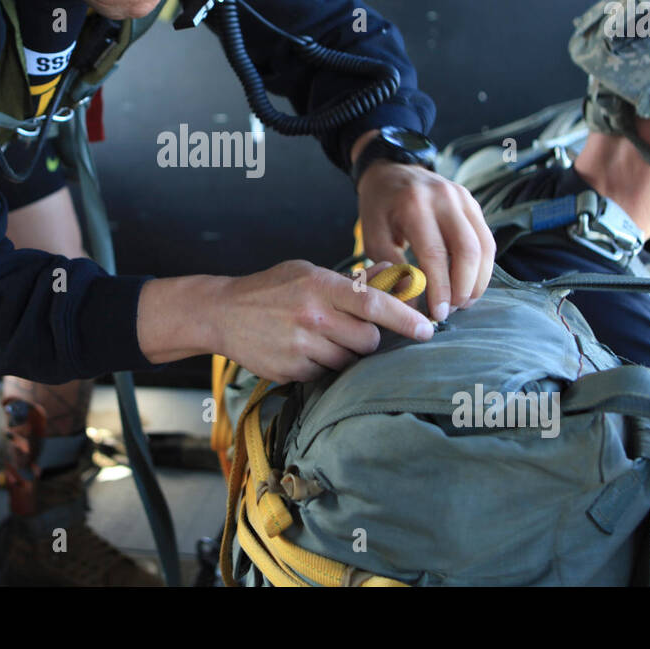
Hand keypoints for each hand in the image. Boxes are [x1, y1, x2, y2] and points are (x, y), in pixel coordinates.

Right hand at [208, 259, 432, 382]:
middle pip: (369, 341)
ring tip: (321, 338)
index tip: (427, 331)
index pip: (375, 304)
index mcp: (321, 286)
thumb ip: (351, 281)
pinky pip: (326, 375)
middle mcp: (313, 317)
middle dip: (368, 339)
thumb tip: (392, 276)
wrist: (222, 313)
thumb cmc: (271, 289)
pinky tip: (303, 350)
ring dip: (345, 354)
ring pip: (349, 361)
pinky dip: (323, 367)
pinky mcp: (291, 371)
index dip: (405, 318)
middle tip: (350, 330)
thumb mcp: (308, 273)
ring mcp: (301, 347)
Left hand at [357, 161, 494, 321]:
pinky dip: (482, 266)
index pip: (435, 254)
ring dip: (478, 280)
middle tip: (453, 310)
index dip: (440, 288)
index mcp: (414, 205)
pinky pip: (486, 238)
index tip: (438, 313)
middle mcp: (444, 198)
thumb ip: (392, 269)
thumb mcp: (373, 237)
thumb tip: (413, 306)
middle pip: (468, 250)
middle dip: (464, 287)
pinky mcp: (472, 202)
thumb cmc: (379, 208)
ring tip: (463, 302)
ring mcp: (463, 198)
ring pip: (484, 246)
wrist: (390, 170)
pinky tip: (469, 283)